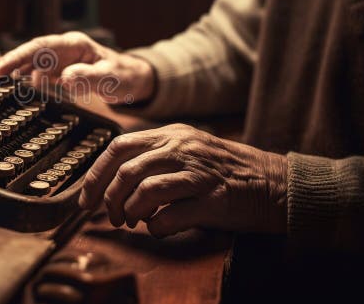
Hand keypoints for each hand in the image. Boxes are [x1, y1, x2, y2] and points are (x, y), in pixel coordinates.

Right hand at [0, 31, 155, 104]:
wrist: (133, 79)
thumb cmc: (125, 75)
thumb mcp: (112, 78)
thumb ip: (90, 78)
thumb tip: (66, 79)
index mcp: (74, 44)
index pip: (40, 47)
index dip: (19, 56)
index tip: (2, 67)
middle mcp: (65, 50)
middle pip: (32, 53)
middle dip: (12, 62)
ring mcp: (62, 61)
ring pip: (34, 63)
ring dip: (18, 71)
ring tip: (0, 83)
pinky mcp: (62, 72)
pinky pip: (41, 74)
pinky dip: (29, 81)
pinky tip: (19, 89)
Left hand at [79, 124, 287, 236]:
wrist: (276, 183)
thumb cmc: (227, 170)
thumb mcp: (188, 148)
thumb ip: (154, 155)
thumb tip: (112, 180)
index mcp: (172, 133)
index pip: (118, 146)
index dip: (95, 174)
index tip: (87, 197)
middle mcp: (182, 147)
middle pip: (126, 170)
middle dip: (109, 198)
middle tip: (111, 216)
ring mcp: (198, 172)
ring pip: (145, 191)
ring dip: (131, 213)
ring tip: (134, 222)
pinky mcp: (213, 199)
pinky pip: (170, 215)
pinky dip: (156, 227)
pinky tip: (159, 228)